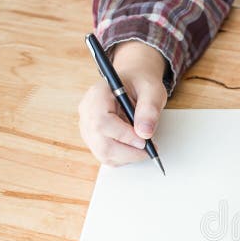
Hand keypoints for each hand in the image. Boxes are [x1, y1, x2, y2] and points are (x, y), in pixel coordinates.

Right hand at [78, 41, 166, 165]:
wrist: (132, 83)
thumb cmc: (140, 85)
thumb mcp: (152, 90)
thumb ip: (149, 108)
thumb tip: (145, 133)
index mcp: (98, 95)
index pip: (101, 122)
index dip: (124, 135)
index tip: (144, 140)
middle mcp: (87, 112)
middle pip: (101, 143)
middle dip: (129, 152)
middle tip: (150, 148)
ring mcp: (88, 127)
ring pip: (103, 153)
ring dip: (128, 156)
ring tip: (144, 144)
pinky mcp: (94, 139)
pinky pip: (106, 156)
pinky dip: (124, 157)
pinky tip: (134, 146)